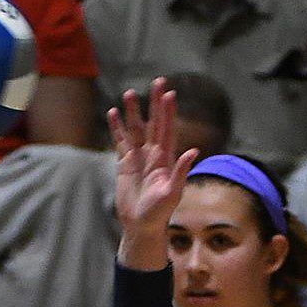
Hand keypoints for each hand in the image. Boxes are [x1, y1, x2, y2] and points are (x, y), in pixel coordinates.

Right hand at [108, 78, 197, 264]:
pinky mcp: (125, 164)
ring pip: (135, 129)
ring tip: (130, 93)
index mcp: (166, 160)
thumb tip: (194, 151)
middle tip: (157, 81)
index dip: (168, 112)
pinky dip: (117, 128)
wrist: (142, 226)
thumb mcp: (172, 194)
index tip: (169, 93)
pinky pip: (120, 142)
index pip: (167, 130)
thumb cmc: (160, 213)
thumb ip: (182, 172)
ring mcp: (139, 158)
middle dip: (155, 104)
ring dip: (133, 112)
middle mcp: (153, 155)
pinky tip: (113, 113)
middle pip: (153, 123)